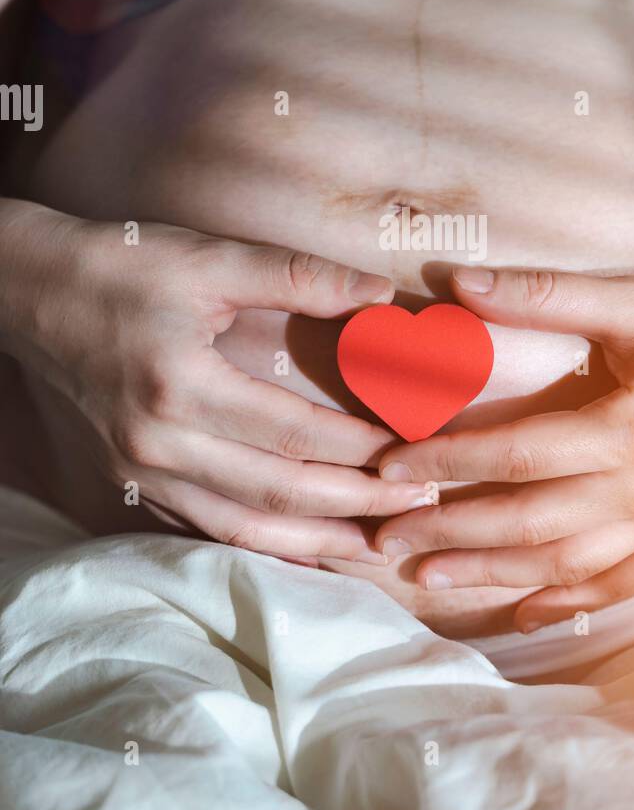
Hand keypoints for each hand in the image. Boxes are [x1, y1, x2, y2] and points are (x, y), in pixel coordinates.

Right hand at [0, 205, 432, 561]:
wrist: (33, 293)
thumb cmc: (124, 268)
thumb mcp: (210, 258)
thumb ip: (300, 277)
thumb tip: (381, 294)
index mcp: (182, 387)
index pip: (294, 434)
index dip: (362, 447)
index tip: (415, 447)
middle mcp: (159, 443)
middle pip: (278, 494)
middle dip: (357, 504)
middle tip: (420, 503)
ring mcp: (141, 472)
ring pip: (244, 530)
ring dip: (317, 543)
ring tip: (378, 545)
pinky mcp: (133, 482)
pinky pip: (208, 529)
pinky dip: (264, 546)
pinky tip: (307, 550)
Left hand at [373, 262, 633, 629]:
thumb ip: (551, 296)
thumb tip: (462, 283)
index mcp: (633, 428)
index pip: (517, 454)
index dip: (447, 462)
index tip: (388, 467)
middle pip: (531, 522)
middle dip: (451, 531)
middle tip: (385, 541)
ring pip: (568, 566)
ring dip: (494, 575)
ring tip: (429, 579)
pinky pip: (624, 586)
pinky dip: (571, 604)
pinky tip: (526, 613)